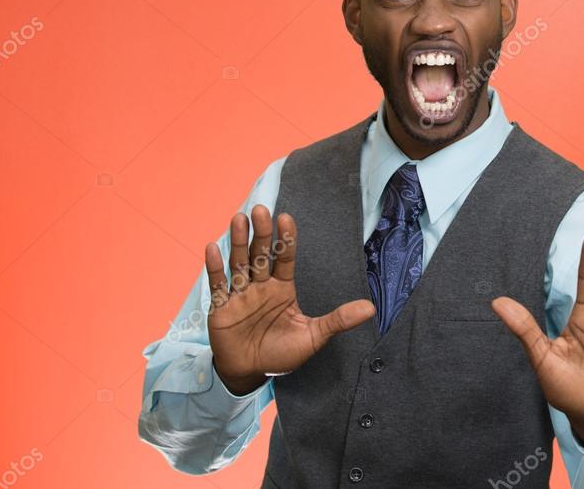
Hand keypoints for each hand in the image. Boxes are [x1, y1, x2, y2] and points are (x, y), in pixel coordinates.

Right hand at [205, 205, 375, 394]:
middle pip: (261, 254)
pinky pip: (217, 285)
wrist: (250, 374)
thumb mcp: (313, 337)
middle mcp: (261, 286)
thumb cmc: (280, 354)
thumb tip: (370, 308)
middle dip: (261, 233)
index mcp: (282, 288)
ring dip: (238, 242)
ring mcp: (240, 295)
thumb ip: (338, 320)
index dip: (285, 239)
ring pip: (239, 263)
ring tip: (238, 219)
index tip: (286, 217)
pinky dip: (214, 267)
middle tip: (261, 209)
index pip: (285, 258)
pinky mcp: (221, 307)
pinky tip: (213, 247)